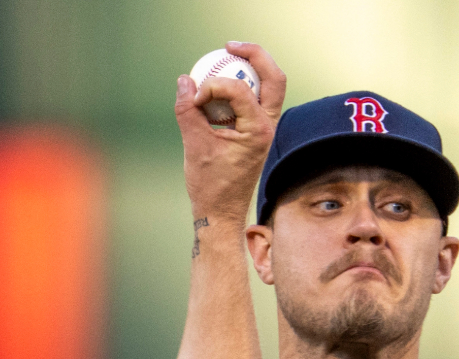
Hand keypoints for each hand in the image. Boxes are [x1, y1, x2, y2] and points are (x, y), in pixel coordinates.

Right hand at [175, 41, 285, 220]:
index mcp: (259, 130)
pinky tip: (218, 86)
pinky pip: (254, 100)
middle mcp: (268, 126)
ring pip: (268, 87)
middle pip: (273, 78)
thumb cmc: (211, 185)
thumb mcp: (195, 145)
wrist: (222, 212)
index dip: (213, 85)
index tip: (194, 99)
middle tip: (229, 46)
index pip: (238, 89)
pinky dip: (239, 88)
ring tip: (226, 58)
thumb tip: (184, 80)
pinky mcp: (258, 131)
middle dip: (254, 56)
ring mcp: (266, 128)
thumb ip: (188, 111)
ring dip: (249, 70)